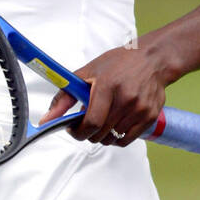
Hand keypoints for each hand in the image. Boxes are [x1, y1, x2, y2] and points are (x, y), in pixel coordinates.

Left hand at [37, 45, 166, 146]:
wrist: (152, 59)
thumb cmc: (119, 63)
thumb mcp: (88, 72)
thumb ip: (64, 97)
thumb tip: (46, 120)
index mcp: (107, 86)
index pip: (92, 122)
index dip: (78, 132)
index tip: (72, 129)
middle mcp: (126, 98)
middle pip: (100, 134)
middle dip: (87, 133)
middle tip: (86, 123)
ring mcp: (140, 109)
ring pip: (112, 139)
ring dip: (102, 135)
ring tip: (103, 119)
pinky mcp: (150, 117)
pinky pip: (126, 140)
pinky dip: (116, 138)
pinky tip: (114, 125)